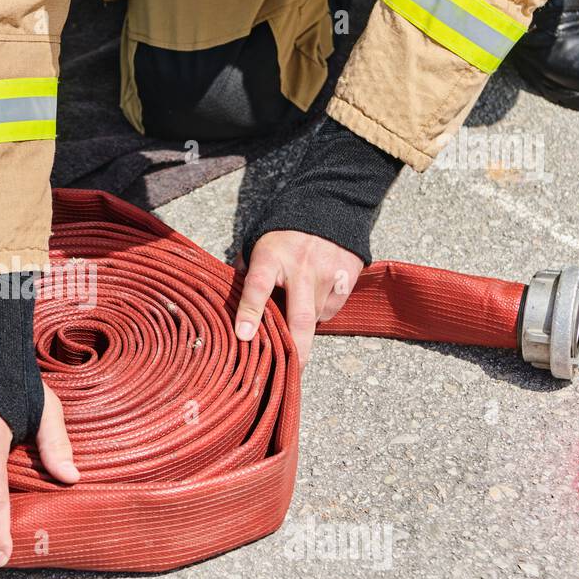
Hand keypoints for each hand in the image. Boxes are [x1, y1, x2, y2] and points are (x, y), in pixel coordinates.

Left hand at [234, 230, 362, 366]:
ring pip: (316, 317)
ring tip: (295, 310)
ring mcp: (328, 273)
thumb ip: (246, 273)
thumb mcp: (257, 244)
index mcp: (271, 257)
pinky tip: (314, 295)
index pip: (257, 288)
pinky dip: (322, 312)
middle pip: (299, 318)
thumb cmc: (283, 231)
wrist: (329, 204)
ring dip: (304, 325)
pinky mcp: (347, 277)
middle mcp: (301, 267)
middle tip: (291, 374)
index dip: (249, 313)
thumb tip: (231, 306)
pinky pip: (332, 309)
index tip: (244, 336)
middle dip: (296, 351)